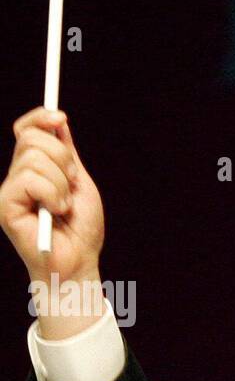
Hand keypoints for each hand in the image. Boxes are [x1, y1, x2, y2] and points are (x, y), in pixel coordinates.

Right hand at [1, 107, 104, 285]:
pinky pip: (30, 179)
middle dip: (63, 159)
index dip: (40, 118)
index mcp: (34, 169)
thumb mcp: (79, 183)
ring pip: (34, 158)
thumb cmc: (81, 230)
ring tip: (63, 206)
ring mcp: (9, 190)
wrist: (79, 262)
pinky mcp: (5, 205)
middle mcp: (17, 177)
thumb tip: (58, 121)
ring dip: (61, 184)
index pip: (26, 130)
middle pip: (32, 138)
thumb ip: (66, 153)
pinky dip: (52, 194)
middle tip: (72, 186)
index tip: (60, 118)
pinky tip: (54, 212)